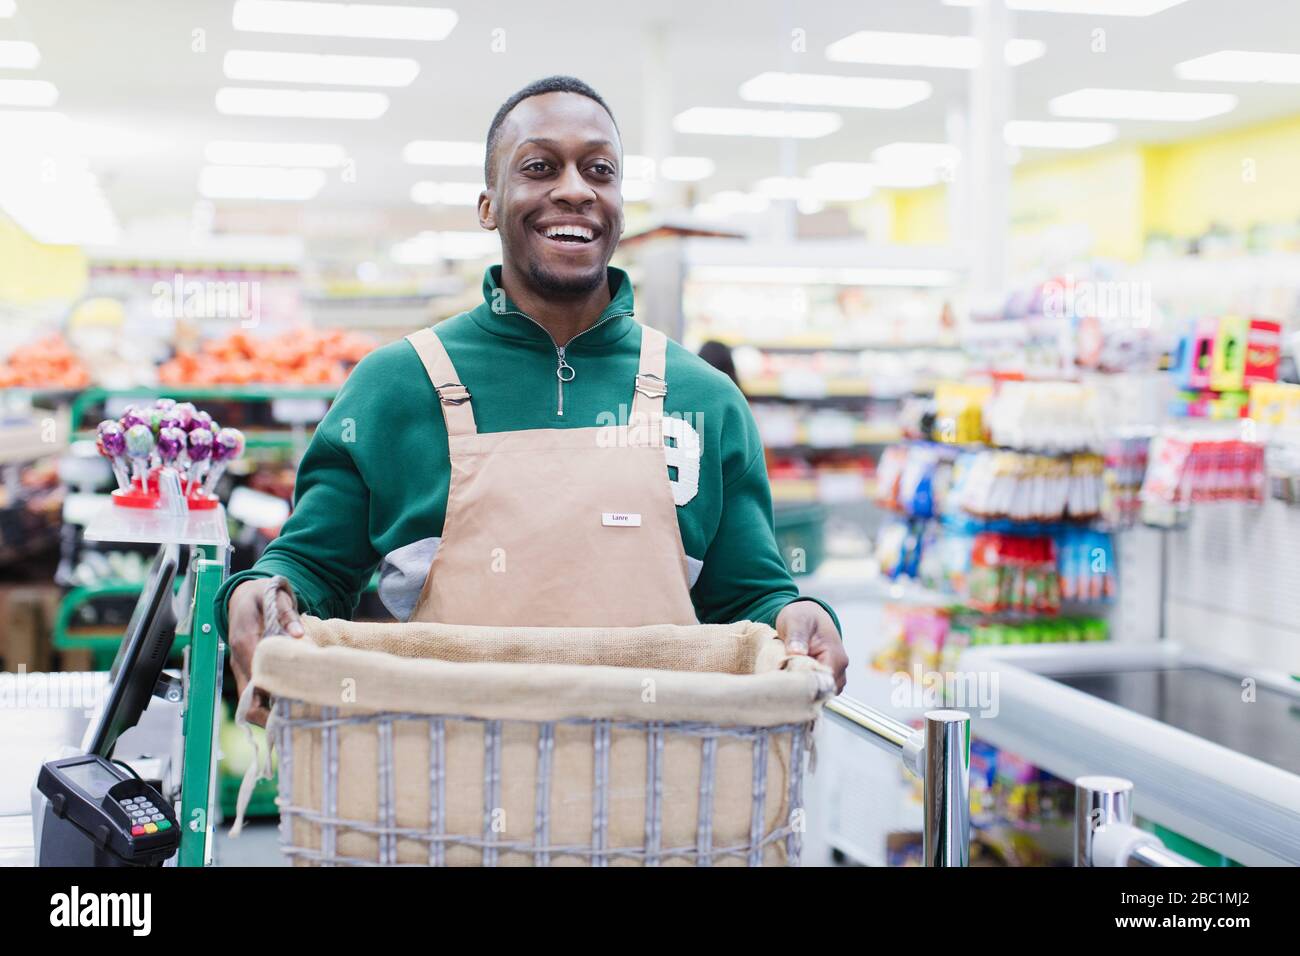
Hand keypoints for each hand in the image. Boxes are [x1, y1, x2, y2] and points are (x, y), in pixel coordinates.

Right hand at [228, 577, 302, 726]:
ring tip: (295, 721)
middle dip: (269, 715)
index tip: (294, 701)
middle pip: (248, 699)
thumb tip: (298, 634)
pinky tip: (290, 710)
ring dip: (268, 715)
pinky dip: (268, 706)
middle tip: (296, 721)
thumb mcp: (273, 595)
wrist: (241, 596)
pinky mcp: (247, 672)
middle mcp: (239, 660)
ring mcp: (241, 669)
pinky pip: (253, 696)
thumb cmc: (260, 596)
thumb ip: (286, 613)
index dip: (273, 691)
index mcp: (245, 641)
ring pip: (249, 703)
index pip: (256, 675)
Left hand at [776, 600, 847, 694]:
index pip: (823, 683)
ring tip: (786, 676)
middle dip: (801, 689)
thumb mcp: (796, 620)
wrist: (808, 614)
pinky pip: (815, 689)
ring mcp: (834, 674)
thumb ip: (797, 635)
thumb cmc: (803, 616)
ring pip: (819, 692)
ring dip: (802, 688)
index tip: (785, 680)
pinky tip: (791, 677)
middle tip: (781, 679)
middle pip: (822, 691)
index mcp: (835, 656)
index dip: (804, 685)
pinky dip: (803, 686)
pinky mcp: (825, 676)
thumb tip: (796, 651)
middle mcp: (839, 669)